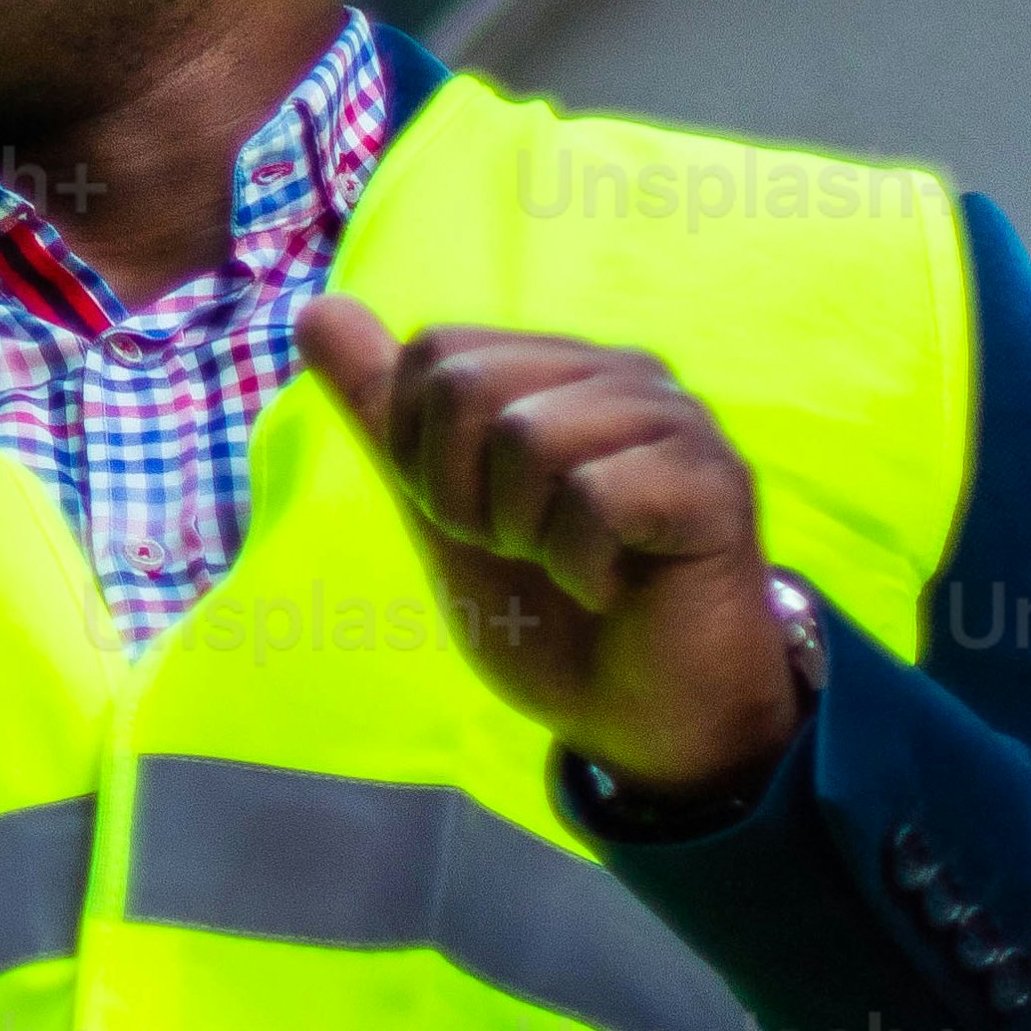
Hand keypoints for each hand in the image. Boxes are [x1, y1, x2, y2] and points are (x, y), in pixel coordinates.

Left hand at [290, 299, 810, 825]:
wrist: (643, 722)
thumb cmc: (552, 615)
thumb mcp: (443, 509)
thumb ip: (385, 411)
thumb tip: (315, 308)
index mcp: (561, 369)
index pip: (435, 349)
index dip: (420, 451)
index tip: (472, 518)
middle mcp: (624, 375)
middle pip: (467, 383)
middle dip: (461, 495)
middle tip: (519, 550)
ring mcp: (677, 422)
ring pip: (529, 437)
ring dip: (523, 534)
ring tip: (571, 566)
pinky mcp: (715, 482)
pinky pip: (594, 497)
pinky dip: (578, 566)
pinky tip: (611, 588)